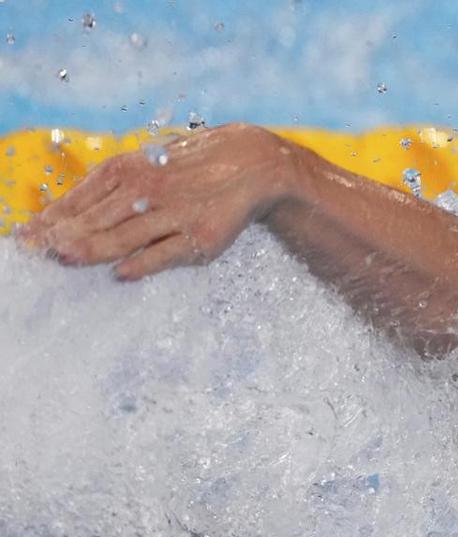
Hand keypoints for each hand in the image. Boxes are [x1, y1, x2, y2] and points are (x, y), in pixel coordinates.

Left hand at [18, 124, 296, 280]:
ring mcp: (173, 214)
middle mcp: (147, 189)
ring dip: (91, 249)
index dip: (49, 220)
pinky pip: (164, 254)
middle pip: (93, 219)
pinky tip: (121, 273)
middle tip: (35, 253)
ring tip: (65, 259)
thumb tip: (67, 214)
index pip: (78, 199)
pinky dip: (141, 264)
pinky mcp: (199, 237)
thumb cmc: (191, 167)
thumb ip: (112, 186)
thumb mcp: (149, 163)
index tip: (26, 239)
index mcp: (129, 170)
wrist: (251, 164)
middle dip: (61, 237)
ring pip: (123, 236)